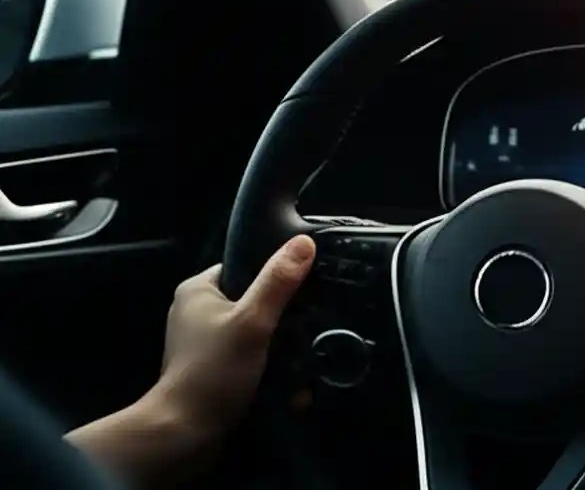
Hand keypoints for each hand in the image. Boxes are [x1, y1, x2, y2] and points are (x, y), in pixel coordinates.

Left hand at [67, 235, 314, 488]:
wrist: (184, 433)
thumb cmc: (214, 370)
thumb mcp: (252, 321)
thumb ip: (278, 282)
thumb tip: (304, 241)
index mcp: (197, 290)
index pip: (243, 266)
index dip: (274, 274)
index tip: (305, 286)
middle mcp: (195, 312)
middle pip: (252, 300)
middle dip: (282, 316)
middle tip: (309, 322)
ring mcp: (201, 343)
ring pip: (253, 331)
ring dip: (279, 344)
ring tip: (304, 352)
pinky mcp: (211, 369)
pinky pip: (247, 356)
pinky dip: (267, 364)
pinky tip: (290, 377)